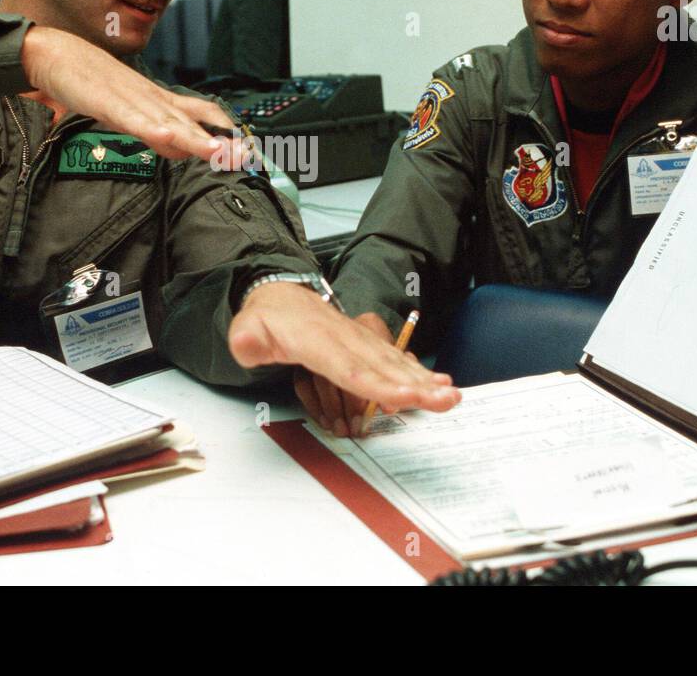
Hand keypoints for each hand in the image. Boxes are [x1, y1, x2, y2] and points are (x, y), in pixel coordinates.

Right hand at [20, 25, 237, 161]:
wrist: (59, 56)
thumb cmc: (92, 83)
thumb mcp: (131, 110)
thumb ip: (154, 129)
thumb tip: (177, 148)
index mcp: (158, 99)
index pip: (201, 113)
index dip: (225, 130)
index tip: (246, 148)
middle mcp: (152, 98)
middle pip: (193, 122)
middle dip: (219, 141)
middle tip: (243, 158)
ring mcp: (133, 100)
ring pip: (170, 122)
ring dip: (195, 138)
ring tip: (218, 152)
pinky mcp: (109, 104)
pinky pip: (133, 120)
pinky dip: (151, 129)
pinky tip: (167, 137)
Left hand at [229, 286, 459, 431]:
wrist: (280, 295)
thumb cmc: (266, 318)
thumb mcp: (247, 328)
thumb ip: (247, 339)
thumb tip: (246, 343)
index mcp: (316, 340)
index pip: (349, 368)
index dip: (377, 384)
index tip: (404, 396)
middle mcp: (345, 339)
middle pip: (382, 367)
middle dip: (415, 386)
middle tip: (445, 401)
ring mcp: (359, 340)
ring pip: (393, 363)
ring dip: (424, 381)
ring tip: (451, 397)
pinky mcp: (367, 344)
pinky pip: (394, 360)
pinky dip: (418, 372)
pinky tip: (440, 385)